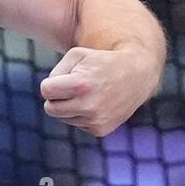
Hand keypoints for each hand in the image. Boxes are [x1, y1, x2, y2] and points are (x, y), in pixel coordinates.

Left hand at [40, 45, 160, 137]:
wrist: (138, 74)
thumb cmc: (102, 62)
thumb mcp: (77, 55)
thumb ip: (55, 72)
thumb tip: (47, 94)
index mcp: (80, 85)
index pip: (46, 91)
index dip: (51, 83)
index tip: (64, 79)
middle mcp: (88, 106)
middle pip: (50, 108)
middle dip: (56, 98)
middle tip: (72, 88)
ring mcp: (95, 120)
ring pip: (62, 117)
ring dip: (69, 106)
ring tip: (88, 94)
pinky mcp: (100, 130)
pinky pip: (76, 124)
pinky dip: (81, 115)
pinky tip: (96, 104)